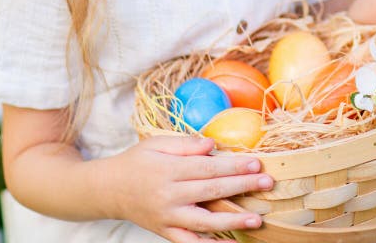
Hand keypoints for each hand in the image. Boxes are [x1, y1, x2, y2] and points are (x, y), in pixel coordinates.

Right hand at [109, 133, 272, 241]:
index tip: (256, 163)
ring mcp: (168, 218)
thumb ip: (185, 144)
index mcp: (169, 170)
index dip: (233, 166)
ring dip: (233, 221)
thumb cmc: (137, 161)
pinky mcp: (165, 233)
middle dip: (242, 187)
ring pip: (205, 222)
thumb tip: (212, 144)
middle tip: (267, 182)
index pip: (208, 168)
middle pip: (212, 191)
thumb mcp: (157, 143)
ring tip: (257, 220)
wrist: (109, 189)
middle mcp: (169, 196)